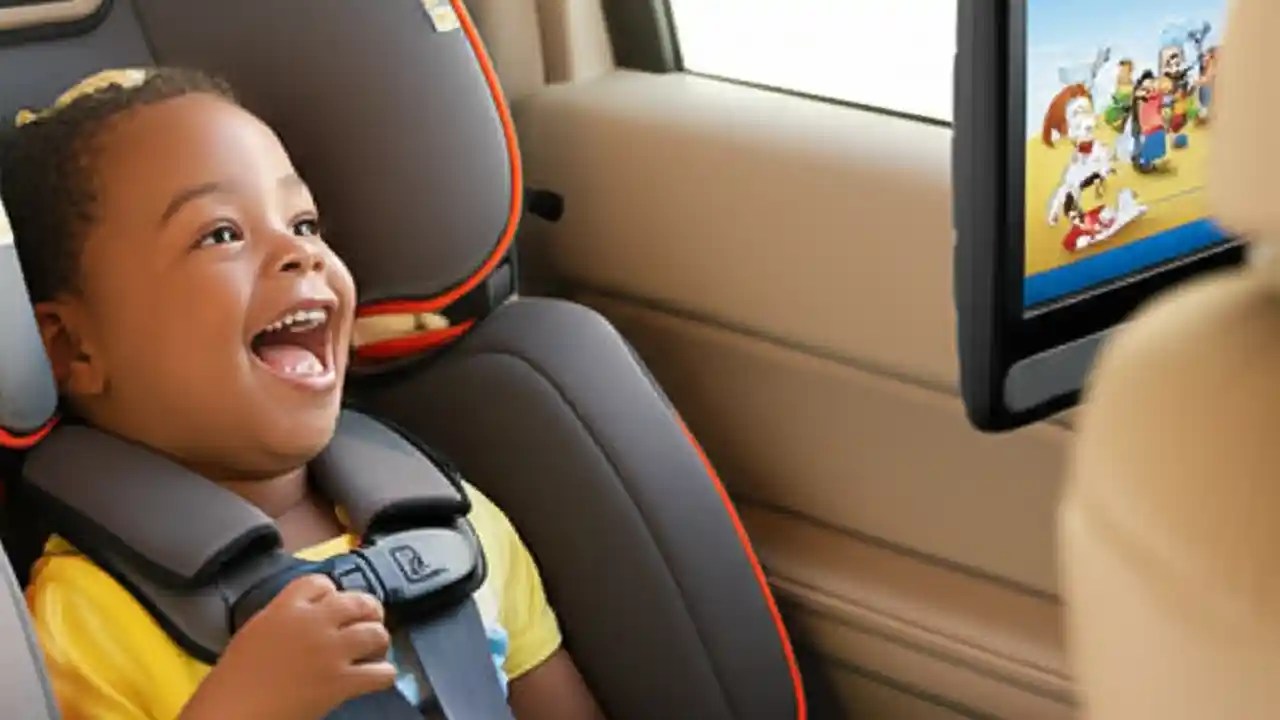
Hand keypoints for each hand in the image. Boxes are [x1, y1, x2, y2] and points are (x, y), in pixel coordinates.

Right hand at [180, 574, 394, 719]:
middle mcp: (315, 622)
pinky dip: (384, 674)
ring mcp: (331, 651)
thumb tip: (309, 617)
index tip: (335, 607)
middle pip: (360, 602)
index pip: (323, 583)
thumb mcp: (257, 631)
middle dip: (369, 613)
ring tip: (373, 652)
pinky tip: (377, 676)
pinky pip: (382, 672)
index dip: (333, 594)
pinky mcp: (341, 682)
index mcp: (287, 607)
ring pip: (377, 633)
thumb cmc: (234, 678)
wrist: (231, 712)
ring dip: (379, 642)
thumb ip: (285, 617)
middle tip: (369, 624)